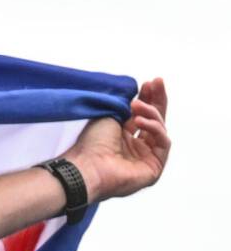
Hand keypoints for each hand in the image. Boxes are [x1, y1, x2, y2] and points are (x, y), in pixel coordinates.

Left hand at [65, 77, 169, 201]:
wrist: (86, 166)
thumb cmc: (90, 144)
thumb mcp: (110, 117)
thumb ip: (126, 106)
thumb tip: (138, 93)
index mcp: (123, 137)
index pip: (142, 115)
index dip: (148, 98)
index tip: (150, 82)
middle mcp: (135, 148)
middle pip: (155, 120)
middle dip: (157, 100)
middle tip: (157, 82)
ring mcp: (146, 158)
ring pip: (160, 129)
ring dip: (151, 113)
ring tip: (136, 105)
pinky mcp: (154, 168)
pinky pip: (163, 142)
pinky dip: (154, 128)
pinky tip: (139, 121)